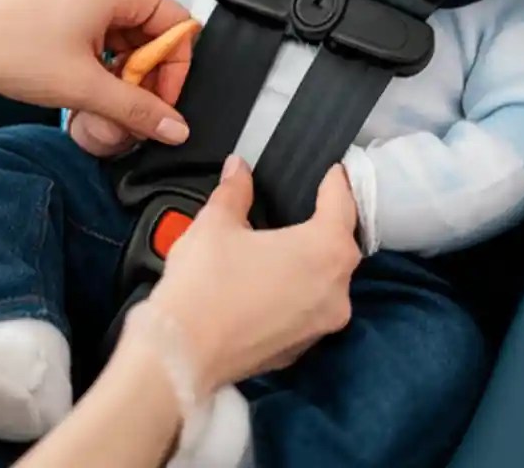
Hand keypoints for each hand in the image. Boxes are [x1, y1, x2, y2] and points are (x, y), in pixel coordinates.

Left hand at [0, 0, 193, 145]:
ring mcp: (77, 8)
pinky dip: (98, 79)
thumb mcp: (82, 86)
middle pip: (151, 38)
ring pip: (123, 49)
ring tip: (104, 111)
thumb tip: (173, 127)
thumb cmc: (6, 45)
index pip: (176, 24)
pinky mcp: (58, 26)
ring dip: (121, 84)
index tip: (162, 103)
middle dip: (147, 80)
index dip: (176, 67)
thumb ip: (135, 109)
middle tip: (134, 115)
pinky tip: (84, 103)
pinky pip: (97, 52)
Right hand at [140, 157, 361, 394]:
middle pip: (340, 246)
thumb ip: (235, 191)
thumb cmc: (204, 284)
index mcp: (325, 250)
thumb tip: (238, 169)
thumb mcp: (215, 223)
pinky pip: (307, 311)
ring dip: (309, 263)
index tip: (331, 171)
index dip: (335, 182)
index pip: (342, 204)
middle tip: (305, 206)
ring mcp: (321, 325)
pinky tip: (267, 285)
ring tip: (280, 247)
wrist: (182, 354)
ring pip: (326, 282)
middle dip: (324, 224)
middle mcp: (336, 290)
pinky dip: (295, 295)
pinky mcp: (300, 349)